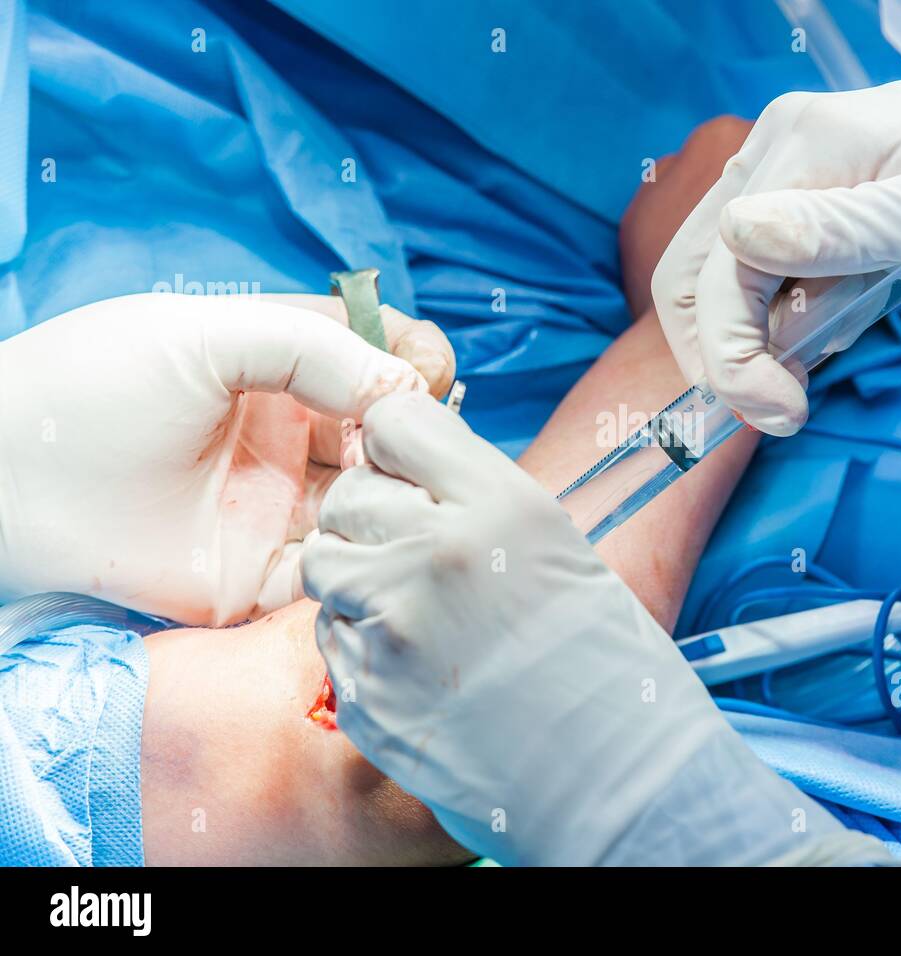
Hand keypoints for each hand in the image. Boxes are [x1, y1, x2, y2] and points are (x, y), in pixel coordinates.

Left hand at [0, 292, 452, 625]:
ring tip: (380, 487)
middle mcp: (291, 441)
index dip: (414, 364)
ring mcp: (280, 510)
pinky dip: (366, 562)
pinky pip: (338, 575)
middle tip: (404, 440)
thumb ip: (313, 344)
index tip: (428, 371)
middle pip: (389, 440)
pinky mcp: (261, 577)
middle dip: (414, 438)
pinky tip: (370, 539)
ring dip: (396, 499)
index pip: (376, 364)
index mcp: (279, 374)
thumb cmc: (90, 386)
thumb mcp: (205, 332)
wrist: (5, 479)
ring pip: (376, 508)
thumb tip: (411, 386)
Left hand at [301, 391, 872, 864]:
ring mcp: (392, 627)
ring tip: (416, 610)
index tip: (408, 468)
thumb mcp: (557, 546)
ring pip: (323, 562)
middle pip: (350, 493)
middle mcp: (436, 553)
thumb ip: (476, 499)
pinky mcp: (365, 692)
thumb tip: (407, 469)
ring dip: (357, 577)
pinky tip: (418, 663)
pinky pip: (331, 636)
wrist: (616, 777)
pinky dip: (361, 642)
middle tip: (417, 552)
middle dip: (373, 515)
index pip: (396, 423)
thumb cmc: (603, 659)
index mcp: (499, 504)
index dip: (398, 445)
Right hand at [651, 81, 900, 434]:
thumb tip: (740, 235)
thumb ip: (851, 229)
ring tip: (805, 371)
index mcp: (808, 141)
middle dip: (726, 356)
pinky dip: (763, 322)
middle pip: (692, 273)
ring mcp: (770, 171)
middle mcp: (772, 146)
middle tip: (785, 409)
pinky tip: (816, 330)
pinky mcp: (779, 201)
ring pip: (706, 281)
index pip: (724, 264)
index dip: (735, 352)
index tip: (788, 412)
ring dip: (741, 342)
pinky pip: (738, 275)